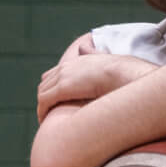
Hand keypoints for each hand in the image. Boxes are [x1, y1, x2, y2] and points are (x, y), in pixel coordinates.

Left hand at [37, 54, 152, 120]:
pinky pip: (44, 101)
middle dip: (45, 98)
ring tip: (46, 121)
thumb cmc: (122, 71)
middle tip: (49, 115)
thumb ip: (92, 53)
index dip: (52, 87)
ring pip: (42, 93)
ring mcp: (63, 77)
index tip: (56, 102)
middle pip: (45, 83)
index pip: (55, 73)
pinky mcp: (62, 88)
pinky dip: (42, 111)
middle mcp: (66, 67)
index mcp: (76, 61)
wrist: (123, 73)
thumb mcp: (104, 58)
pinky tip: (45, 121)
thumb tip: (83, 45)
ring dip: (42, 107)